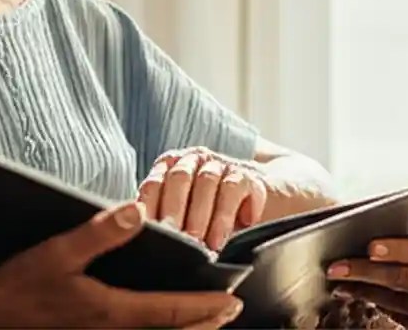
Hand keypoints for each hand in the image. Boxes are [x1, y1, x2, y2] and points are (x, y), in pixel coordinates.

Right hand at [0, 202, 243, 327]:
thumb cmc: (18, 284)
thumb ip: (100, 231)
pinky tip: (153, 322)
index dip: (206, 307)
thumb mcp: (59, 251)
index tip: (233, 300)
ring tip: (203, 320)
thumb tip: (137, 211)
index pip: (171, 311)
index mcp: (111, 311)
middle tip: (230, 312)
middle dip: (204, 324)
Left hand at [138, 147, 267, 250]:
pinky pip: (233, 189)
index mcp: (170, 168)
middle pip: (179, 179)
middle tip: (174, 243)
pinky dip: (226, 215)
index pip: (153, 183)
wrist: (265, 203)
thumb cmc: (213, 216)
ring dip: (201, 216)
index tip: (147, 235)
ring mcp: (221, 164)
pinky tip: (222, 239)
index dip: (149, 208)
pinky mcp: (247, 175)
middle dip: (174, 213)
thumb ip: (164, 224)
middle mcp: (193, 160)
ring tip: (201, 246)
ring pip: (206, 182)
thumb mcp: (185, 218)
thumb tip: (141, 242)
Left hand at [327, 238, 407, 328]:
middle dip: (366, 273)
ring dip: (369, 295)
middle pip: (404, 281)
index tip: (367, 246)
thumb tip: (387, 248)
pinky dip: (390, 314)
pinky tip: (372, 303)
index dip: (393, 249)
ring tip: (345, 286)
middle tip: (337, 269)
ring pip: (402, 307)